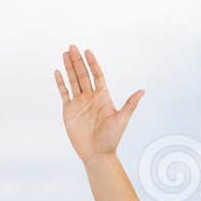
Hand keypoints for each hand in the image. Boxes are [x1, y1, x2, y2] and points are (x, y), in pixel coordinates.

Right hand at [57, 45, 142, 160]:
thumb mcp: (122, 119)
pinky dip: (60, 83)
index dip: (93, 63)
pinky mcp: (69, 110)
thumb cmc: (111, 139)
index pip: (97, 76)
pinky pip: (64, 93)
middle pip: (83, 75)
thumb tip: (143, 91)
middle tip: (72, 47)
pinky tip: (57, 71)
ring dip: (69, 67)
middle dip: (78, 61)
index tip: (88, 52)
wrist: (97, 153)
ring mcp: (79, 103)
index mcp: (103, 97)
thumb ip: (130, 104)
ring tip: (65, 53)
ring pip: (73, 81)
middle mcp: (91, 98)